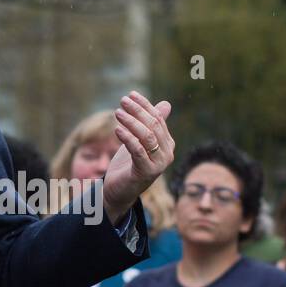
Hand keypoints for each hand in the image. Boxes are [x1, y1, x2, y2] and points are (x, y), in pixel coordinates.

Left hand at [102, 92, 174, 226]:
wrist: (120, 191)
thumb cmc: (128, 165)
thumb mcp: (139, 141)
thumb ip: (150, 124)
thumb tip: (167, 103)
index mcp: (168, 144)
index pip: (158, 118)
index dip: (145, 105)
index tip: (131, 94)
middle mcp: (167, 153)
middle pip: (153, 125)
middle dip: (137, 111)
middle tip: (122, 101)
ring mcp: (159, 164)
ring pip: (146, 136)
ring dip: (131, 122)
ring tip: (117, 113)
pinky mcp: (147, 172)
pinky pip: (138, 151)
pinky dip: (127, 138)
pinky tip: (117, 130)